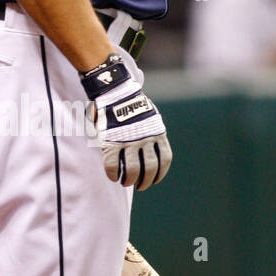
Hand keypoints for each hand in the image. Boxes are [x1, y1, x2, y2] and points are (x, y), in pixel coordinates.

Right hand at [80, 53, 171, 189]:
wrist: (116, 90)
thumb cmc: (131, 104)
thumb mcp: (150, 117)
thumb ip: (150, 133)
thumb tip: (149, 148)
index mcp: (157, 133)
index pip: (164, 160)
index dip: (160, 174)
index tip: (155, 180)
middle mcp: (145, 139)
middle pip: (150, 168)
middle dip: (145, 181)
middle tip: (140, 185)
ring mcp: (128, 142)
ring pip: (132, 170)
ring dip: (129, 180)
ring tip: (125, 182)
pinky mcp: (111, 142)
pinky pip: (112, 165)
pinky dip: (112, 174)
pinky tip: (112, 176)